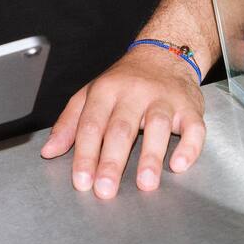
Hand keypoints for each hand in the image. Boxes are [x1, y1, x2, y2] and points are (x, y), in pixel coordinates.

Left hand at [39, 46, 206, 198]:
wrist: (165, 53)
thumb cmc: (125, 80)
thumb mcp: (90, 94)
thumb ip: (69, 123)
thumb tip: (49, 151)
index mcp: (105, 90)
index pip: (91, 125)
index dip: (85, 155)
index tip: (82, 181)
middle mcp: (134, 92)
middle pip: (121, 128)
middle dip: (112, 161)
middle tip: (105, 189)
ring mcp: (164, 99)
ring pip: (157, 126)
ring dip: (150, 157)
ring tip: (145, 184)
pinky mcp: (190, 107)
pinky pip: (194, 127)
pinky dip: (189, 147)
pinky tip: (179, 164)